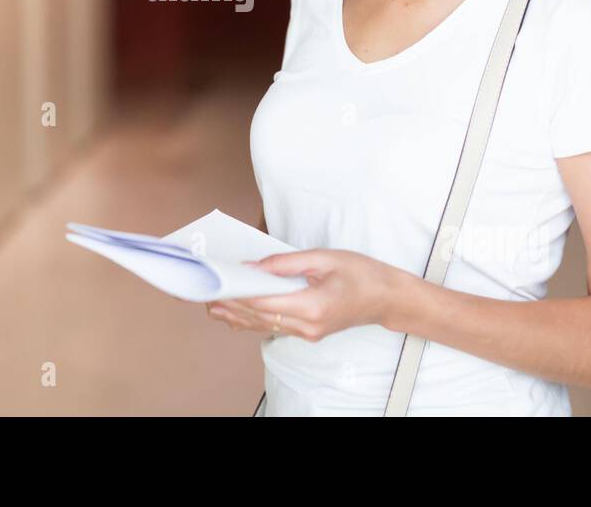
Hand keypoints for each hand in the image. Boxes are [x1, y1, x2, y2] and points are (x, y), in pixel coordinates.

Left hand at [205, 249, 398, 341]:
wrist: (387, 298)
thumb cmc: (362, 273)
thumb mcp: (324, 258)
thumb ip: (286, 263)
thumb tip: (254, 267)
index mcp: (312, 305)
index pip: (263, 302)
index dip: (237, 293)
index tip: (215, 283)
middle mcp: (307, 325)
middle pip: (258, 316)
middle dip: (229, 304)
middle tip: (203, 293)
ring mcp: (307, 333)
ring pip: (263, 325)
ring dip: (236, 316)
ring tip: (210, 305)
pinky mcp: (308, 333)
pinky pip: (274, 327)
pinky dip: (252, 320)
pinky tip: (235, 315)